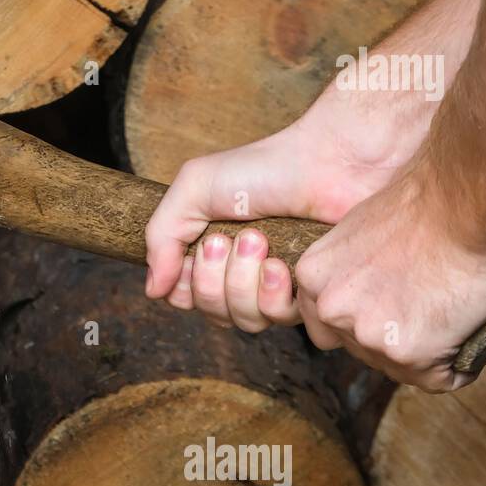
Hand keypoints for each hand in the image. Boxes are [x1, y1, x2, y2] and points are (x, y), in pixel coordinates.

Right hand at [144, 90, 427, 330]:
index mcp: (213, 251)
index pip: (183, 295)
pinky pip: (282, 321)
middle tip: (231, 238)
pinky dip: (275, 294)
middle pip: (211, 312)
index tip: (202, 243)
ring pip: (245, 321)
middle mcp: (243, 274)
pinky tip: (283, 264)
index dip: (186, 281)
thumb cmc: (267, 167)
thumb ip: (161, 236)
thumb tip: (153, 290)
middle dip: (214, 278)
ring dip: (244, 283)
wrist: (333, 163)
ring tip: (261, 241)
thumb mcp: (195, 188)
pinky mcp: (311, 296)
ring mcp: (277, 287)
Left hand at [292, 170, 485, 391]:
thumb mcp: (358, 230)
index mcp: (313, 280)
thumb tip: (366, 284)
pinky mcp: (409, 354)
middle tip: (426, 310)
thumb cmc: (422, 206)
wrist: (462, 206)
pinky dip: (457, 367)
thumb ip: (349, 267)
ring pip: (399, 367)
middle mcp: (331, 311)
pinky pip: (440, 378)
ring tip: (450, 318)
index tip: (391, 304)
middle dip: (391, 338)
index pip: (327, 323)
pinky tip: (467, 340)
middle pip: (361, 349)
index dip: (363, 317)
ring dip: (425, 353)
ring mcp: (368, 336)